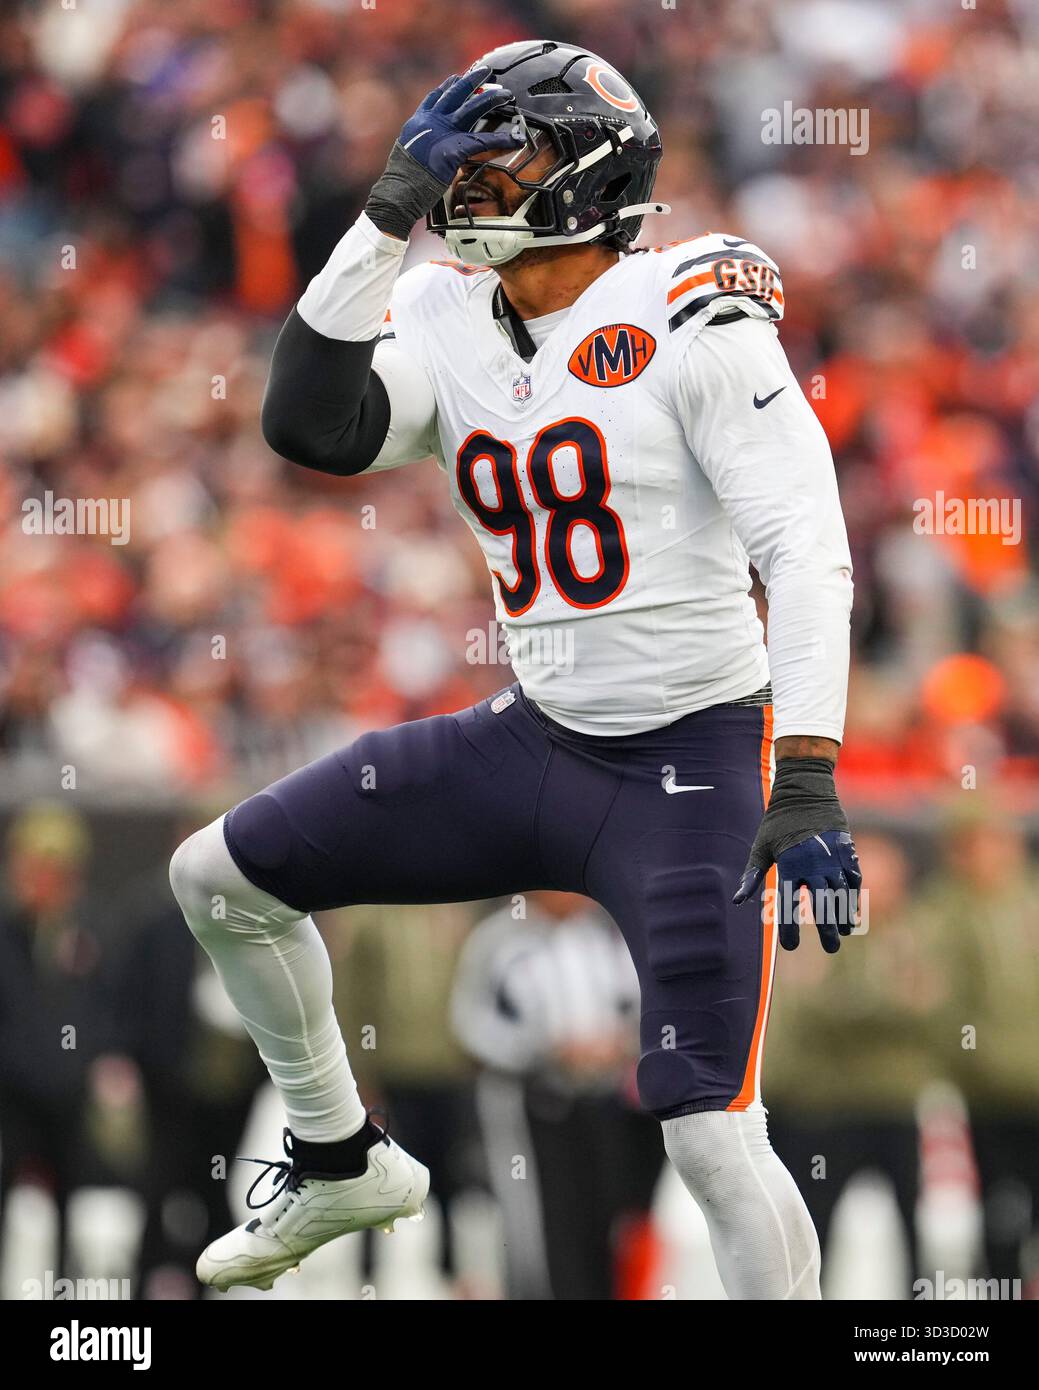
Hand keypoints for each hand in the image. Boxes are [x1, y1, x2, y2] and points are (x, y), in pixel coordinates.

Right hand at [365, 67, 520, 240]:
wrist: (398, 191)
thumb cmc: (403, 179)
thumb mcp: (408, 152)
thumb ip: (421, 141)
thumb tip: (428, 145)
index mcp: (419, 121)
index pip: (436, 96)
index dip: (449, 85)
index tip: (458, 77)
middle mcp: (431, 121)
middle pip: (456, 93)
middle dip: (473, 80)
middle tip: (485, 71)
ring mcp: (443, 132)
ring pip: (472, 108)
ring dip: (491, 99)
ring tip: (505, 95)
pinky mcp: (455, 149)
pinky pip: (484, 141)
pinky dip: (501, 140)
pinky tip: (514, 137)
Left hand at [732, 757, 861, 952]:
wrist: (805, 791)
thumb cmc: (777, 821)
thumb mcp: (761, 847)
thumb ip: (752, 876)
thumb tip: (738, 902)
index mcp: (789, 865)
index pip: (789, 905)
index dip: (790, 929)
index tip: (791, 947)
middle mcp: (813, 864)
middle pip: (822, 905)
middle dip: (827, 930)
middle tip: (831, 949)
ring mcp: (833, 858)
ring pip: (841, 894)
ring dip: (843, 916)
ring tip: (843, 933)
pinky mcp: (846, 851)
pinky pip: (853, 880)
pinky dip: (854, 897)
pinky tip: (852, 912)